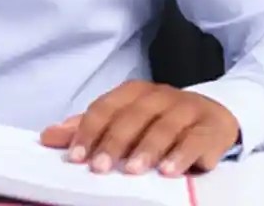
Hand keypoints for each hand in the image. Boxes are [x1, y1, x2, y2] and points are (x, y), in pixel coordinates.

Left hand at [39, 80, 238, 176]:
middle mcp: (160, 95)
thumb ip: (88, 129)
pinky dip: (182, 155)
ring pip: (164, 127)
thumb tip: (48, 136)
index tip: (76, 157)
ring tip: (133, 171)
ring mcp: (187, 109)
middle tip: (100, 169)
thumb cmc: (161, 121)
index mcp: (134, 92)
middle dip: (115, 143)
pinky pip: (196, 140)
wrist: (216, 116)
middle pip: (133, 116)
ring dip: (147, 149)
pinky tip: (169, 171)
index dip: (89, 131)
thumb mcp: (124, 121)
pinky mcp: (211, 127)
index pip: (106, 107)